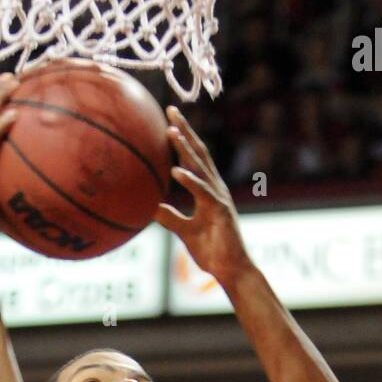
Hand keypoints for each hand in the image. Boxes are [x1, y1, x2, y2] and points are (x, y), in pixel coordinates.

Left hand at [154, 105, 249, 284]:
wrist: (231, 270)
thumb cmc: (211, 252)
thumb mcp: (184, 232)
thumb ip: (170, 217)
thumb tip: (149, 207)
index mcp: (207, 190)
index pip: (194, 159)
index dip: (183, 139)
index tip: (168, 120)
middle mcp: (215, 188)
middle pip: (199, 153)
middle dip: (186, 131)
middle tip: (170, 111)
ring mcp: (219, 198)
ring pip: (201, 168)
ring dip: (186, 149)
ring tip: (171, 132)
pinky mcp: (220, 211)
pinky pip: (202, 193)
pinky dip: (189, 180)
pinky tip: (175, 171)